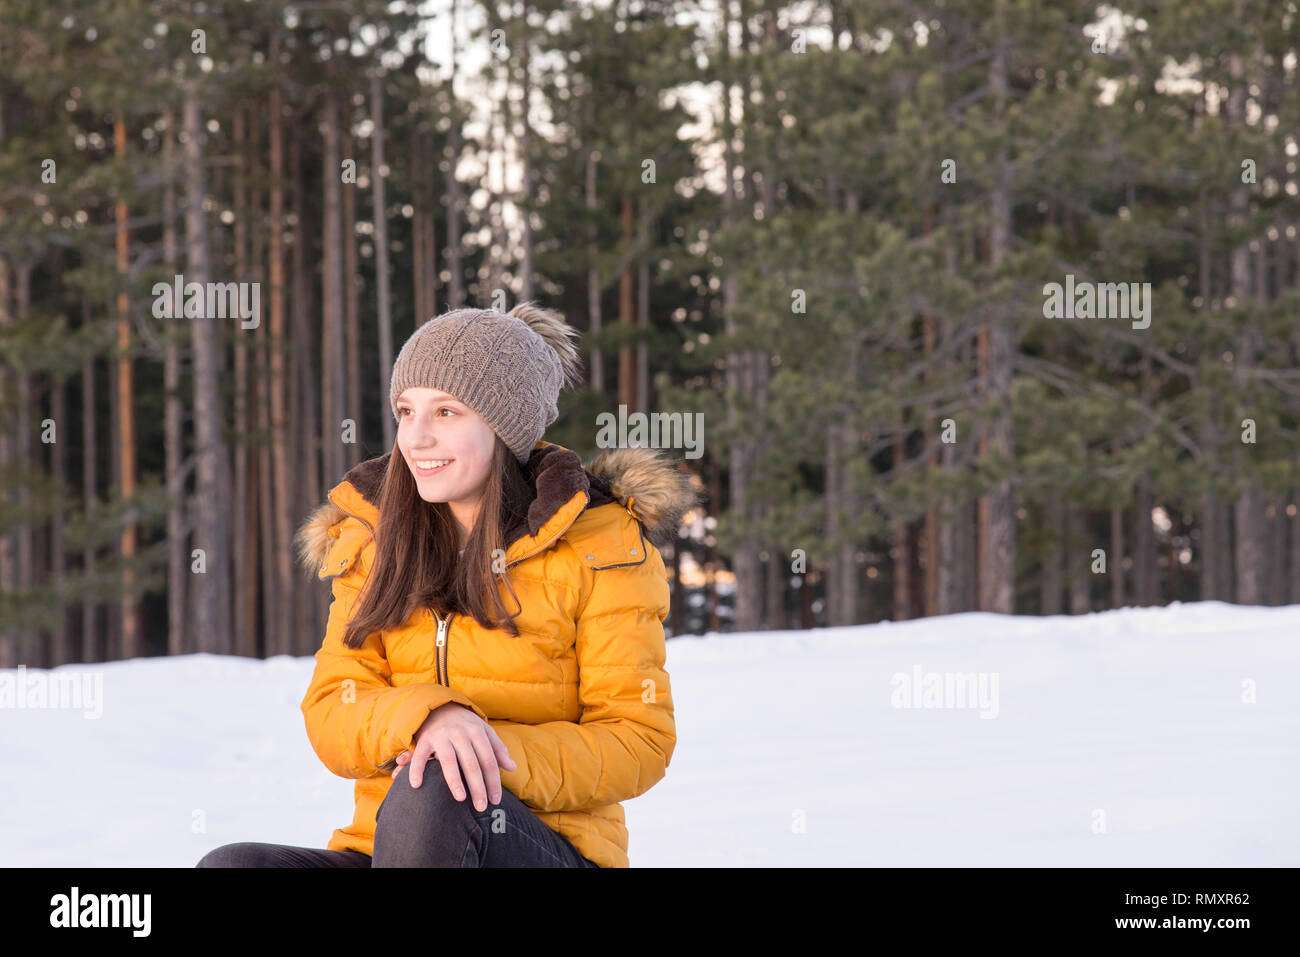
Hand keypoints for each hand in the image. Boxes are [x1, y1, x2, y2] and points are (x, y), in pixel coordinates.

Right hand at [393, 702, 516, 812]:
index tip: (496, 799)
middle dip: (478, 786)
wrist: (440, 706)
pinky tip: (417, 785)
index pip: (489, 760)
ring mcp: (442, 736)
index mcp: (477, 732)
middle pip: (471, 763)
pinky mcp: (425, 739)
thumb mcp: (484, 731)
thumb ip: (498, 749)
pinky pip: (420, 756)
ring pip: (449, 761)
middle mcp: (460, 733)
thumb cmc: (465, 724)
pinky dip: (417, 769)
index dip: (493, 781)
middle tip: (481, 807)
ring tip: (460, 798)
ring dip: (454, 780)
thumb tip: (512, 768)